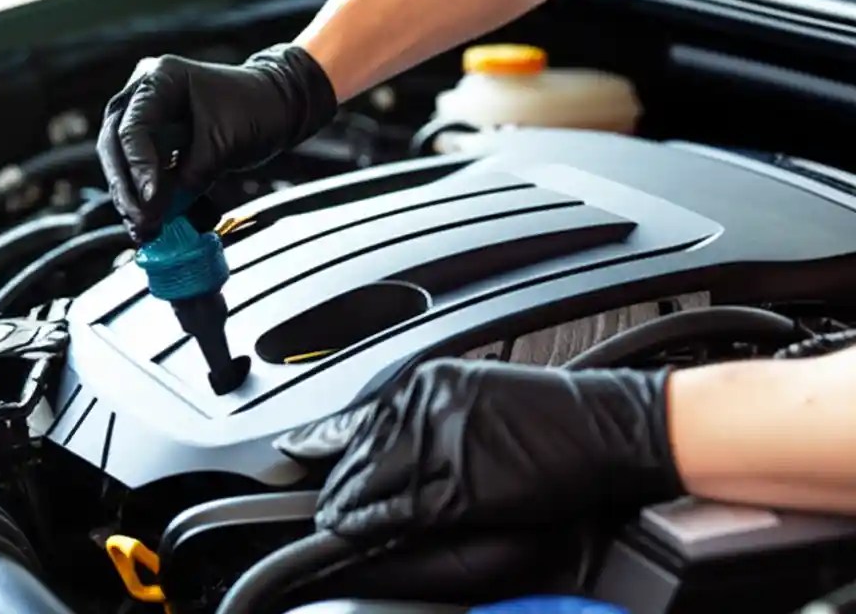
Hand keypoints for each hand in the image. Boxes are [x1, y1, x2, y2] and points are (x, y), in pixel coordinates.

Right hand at [96, 44, 335, 241]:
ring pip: (120, 158)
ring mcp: (145, 112)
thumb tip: (157, 211)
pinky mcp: (154, 136)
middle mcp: (143, 91)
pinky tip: (150, 222)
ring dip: (130, 196)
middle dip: (125, 187)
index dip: (139, 167)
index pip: (133, 126)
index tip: (152, 201)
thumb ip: (189, 176)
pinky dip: (144, 194)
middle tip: (141, 222)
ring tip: (143, 230)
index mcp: (160, 78)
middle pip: (114, 143)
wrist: (277, 104)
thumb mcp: (224, 144)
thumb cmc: (257, 111)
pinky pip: (138, 167)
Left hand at [275, 357, 683, 543]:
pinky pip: (398, 508)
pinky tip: (355, 530)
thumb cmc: (555, 417)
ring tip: (332, 520)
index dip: (329, 444)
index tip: (302, 454)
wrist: (608, 428)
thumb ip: (426, 415)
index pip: (362, 418)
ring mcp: (441, 442)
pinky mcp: (459, 482)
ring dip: (346, 505)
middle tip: (321, 502)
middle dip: (338, 481)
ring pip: (371, 481)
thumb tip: (383, 438)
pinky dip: (370, 522)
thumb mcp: (477, 395)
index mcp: (429, 382)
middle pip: (360, 451)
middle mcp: (426, 404)